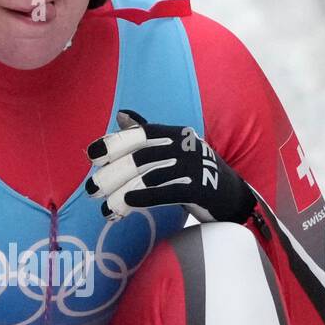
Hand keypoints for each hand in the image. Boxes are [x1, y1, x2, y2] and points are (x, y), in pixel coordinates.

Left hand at [85, 108, 256, 223]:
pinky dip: (143, 198)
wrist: (233, 195)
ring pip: (148, 178)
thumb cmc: (195, 171)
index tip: (92, 156)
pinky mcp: (199, 189)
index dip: (114, 143)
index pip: (139, 134)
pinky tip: (126, 205)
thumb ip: (147, 134)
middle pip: (140, 158)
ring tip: (105, 209)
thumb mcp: (173, 148)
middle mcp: (183, 146)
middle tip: (93, 189)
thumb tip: (121, 115)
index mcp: (174, 134)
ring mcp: (193, 167)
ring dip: (122, 194)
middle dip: (112, 174)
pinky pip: (166, 192)